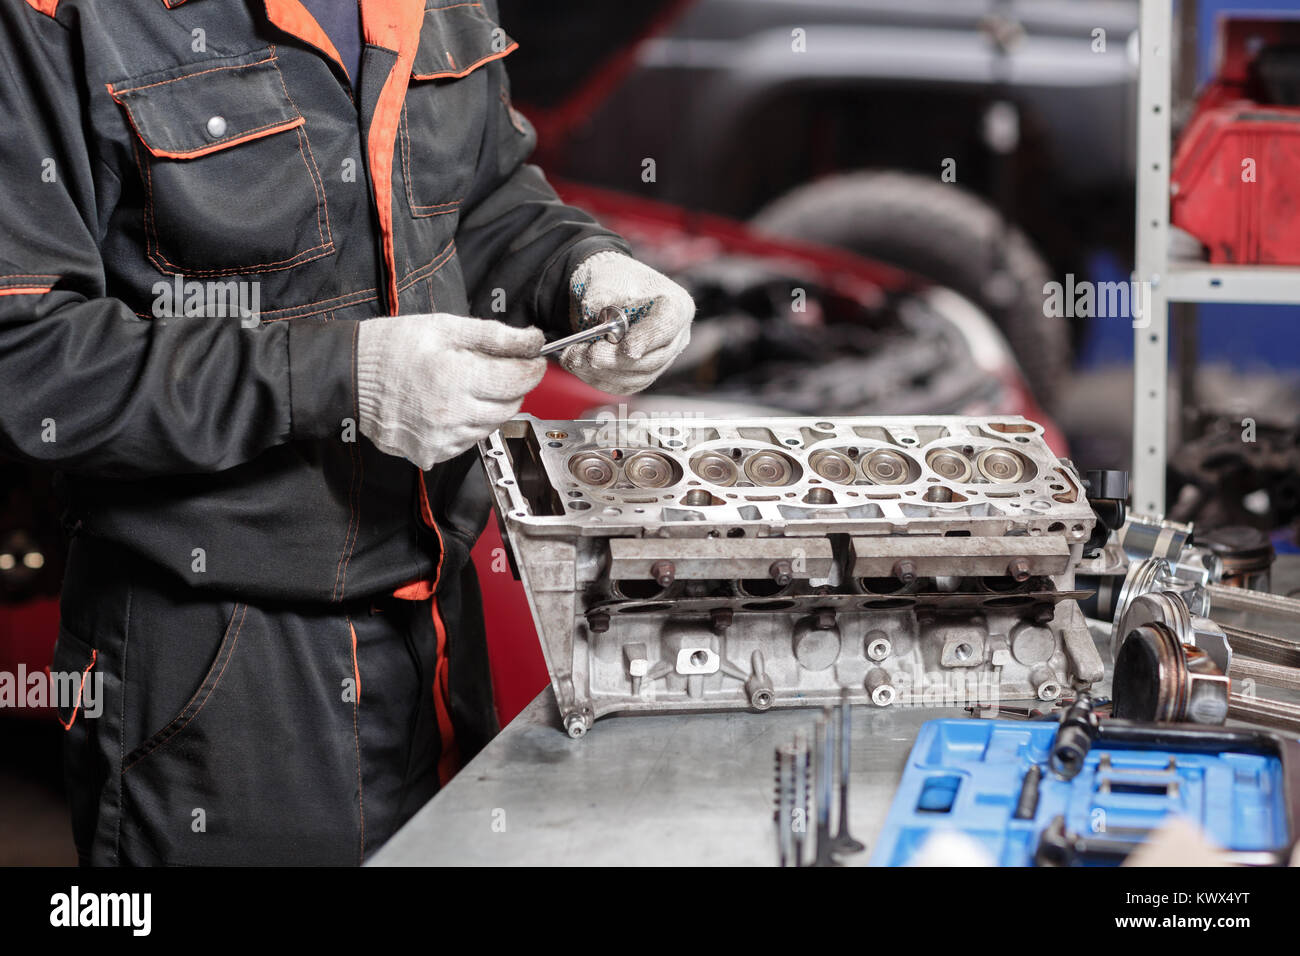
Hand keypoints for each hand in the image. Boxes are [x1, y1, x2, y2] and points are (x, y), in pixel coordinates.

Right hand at [356, 313, 544, 468]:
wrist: (351, 376)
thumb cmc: (395, 347)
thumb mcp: (446, 327)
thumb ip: (495, 335)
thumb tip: (534, 340)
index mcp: (457, 377)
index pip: (518, 380)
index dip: (531, 368)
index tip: (532, 360)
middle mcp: (451, 414)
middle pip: (509, 406)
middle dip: (510, 387)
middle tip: (493, 371)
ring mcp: (441, 439)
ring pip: (490, 426)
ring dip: (489, 408)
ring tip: (464, 387)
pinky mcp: (431, 454)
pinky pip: (467, 442)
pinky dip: (467, 426)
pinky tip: (449, 407)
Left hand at [558, 251, 694, 393]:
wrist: (605, 295)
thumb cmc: (613, 281)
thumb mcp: (606, 277)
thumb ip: (601, 293)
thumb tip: (594, 308)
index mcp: (675, 306)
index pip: (667, 326)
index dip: (647, 339)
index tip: (627, 349)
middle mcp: (674, 337)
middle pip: (653, 358)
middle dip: (616, 360)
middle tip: (587, 354)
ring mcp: (660, 359)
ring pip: (636, 377)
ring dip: (601, 372)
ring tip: (572, 357)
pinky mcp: (643, 374)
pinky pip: (623, 385)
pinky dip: (598, 378)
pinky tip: (578, 365)